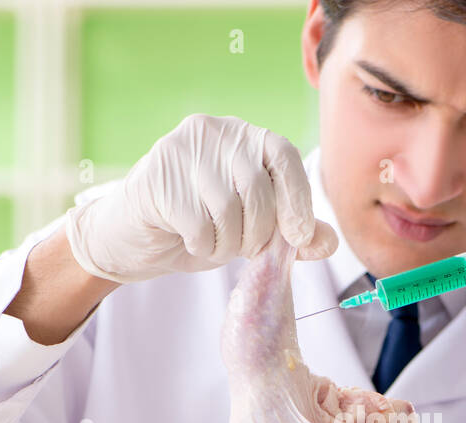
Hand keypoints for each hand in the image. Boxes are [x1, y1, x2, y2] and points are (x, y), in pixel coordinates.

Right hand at [65, 114, 337, 282]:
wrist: (137, 237)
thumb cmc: (203, 227)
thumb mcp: (254, 231)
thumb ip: (292, 234)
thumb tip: (328, 241)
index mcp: (245, 137)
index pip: (283, 155)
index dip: (297, 198)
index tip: (299, 236)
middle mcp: (215, 131)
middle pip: (256, 189)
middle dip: (258, 233)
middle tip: (244, 248)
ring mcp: (181, 148)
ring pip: (227, 209)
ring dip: (228, 244)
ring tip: (216, 244)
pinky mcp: (156, 175)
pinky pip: (198, 224)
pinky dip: (202, 246)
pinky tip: (191, 240)